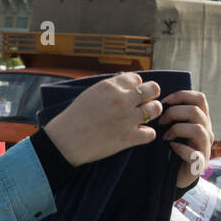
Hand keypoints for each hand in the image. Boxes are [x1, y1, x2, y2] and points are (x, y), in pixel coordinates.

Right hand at [44, 72, 162, 166]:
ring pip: (155, 109)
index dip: (135, 87)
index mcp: (110, 86)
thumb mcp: (91, 93)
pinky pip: (151, 133)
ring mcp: (127, 118)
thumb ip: (110, 88)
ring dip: (150, 113)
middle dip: (150, 95)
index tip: (129, 95)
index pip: (137, 79)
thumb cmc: (75, 117)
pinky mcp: (129, 137)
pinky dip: (145, 134)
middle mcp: (121, 99)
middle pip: (153, 89)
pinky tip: (136, 134)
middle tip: (142, 104)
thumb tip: (128, 85)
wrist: (65, 141)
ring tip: (141, 118)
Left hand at [160, 89, 213, 188]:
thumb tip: (156, 100)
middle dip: (174, 113)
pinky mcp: (200, 164)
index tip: (164, 101)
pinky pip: (195, 154)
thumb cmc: (170, 149)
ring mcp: (205, 148)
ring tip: (165, 137)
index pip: (200, 98)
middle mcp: (207, 132)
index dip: (182, 95)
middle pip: (197, 112)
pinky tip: (172, 147)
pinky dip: (181, 149)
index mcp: (201, 120)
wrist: (173, 176)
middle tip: (161, 122)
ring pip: (198, 130)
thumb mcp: (172, 128)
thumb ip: (171, 115)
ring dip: (177, 129)